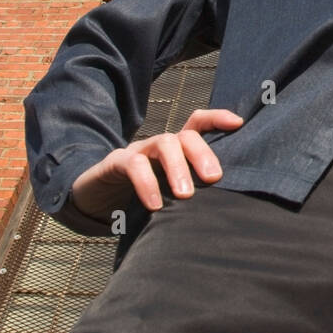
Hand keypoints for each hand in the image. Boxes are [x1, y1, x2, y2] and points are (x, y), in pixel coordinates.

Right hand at [70, 109, 244, 222]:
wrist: (94, 200)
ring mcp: (138, 151)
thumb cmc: (142, 197)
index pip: (198, 123)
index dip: (218, 118)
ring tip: (185, 195)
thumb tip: (229, 215)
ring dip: (177, 167)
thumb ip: (194, 196)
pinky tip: (154, 205)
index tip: (239, 123)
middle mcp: (160, 146)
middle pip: (186, 136)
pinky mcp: (115, 163)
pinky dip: (146, 183)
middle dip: (202, 153)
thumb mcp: (171, 195)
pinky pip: (133, 165)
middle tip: (214, 178)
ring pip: (163, 144)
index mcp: (177, 150)